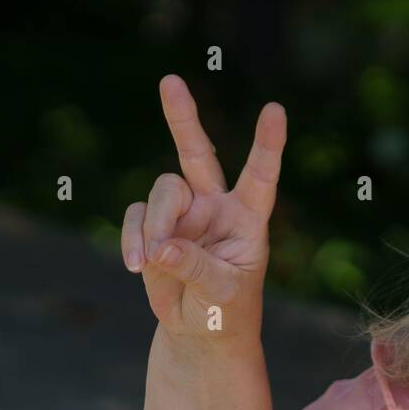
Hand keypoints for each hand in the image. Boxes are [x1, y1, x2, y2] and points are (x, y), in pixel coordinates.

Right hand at [121, 75, 286, 345]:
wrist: (201, 330)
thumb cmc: (227, 309)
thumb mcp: (223, 293)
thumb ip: (195, 267)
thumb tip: (161, 245)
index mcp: (249, 216)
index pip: (261, 174)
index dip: (268, 143)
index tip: (275, 109)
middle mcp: (216, 204)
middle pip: (198, 153)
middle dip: (182, 118)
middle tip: (169, 80)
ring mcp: (183, 212)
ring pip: (162, 192)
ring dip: (154, 224)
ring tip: (151, 261)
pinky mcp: (153, 226)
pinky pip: (135, 217)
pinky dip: (133, 238)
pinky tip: (136, 266)